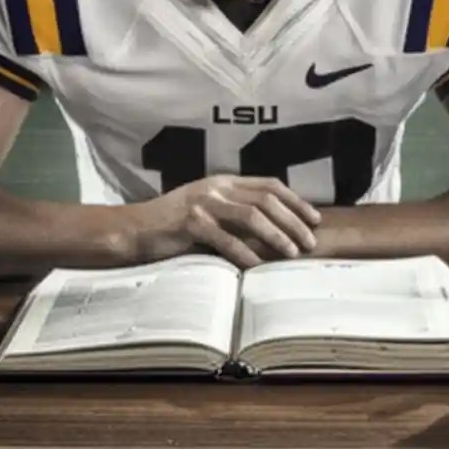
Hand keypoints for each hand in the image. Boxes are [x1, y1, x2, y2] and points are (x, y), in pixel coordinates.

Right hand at [131, 175, 320, 267]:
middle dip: (293, 220)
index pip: (270, 185)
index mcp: (224, 181)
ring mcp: (203, 203)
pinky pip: (226, 239)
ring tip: (292, 253)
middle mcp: (216, 188)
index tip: (314, 219)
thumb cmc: (173, 225)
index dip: (296, 201)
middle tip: (310, 242)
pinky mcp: (191, 223)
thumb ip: (234, 212)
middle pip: (266, 200)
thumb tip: (274, 229)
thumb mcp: (207, 209)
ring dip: (277, 235)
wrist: (134, 229)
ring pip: (251, 216)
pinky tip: (257, 266)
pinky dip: (245, 254)